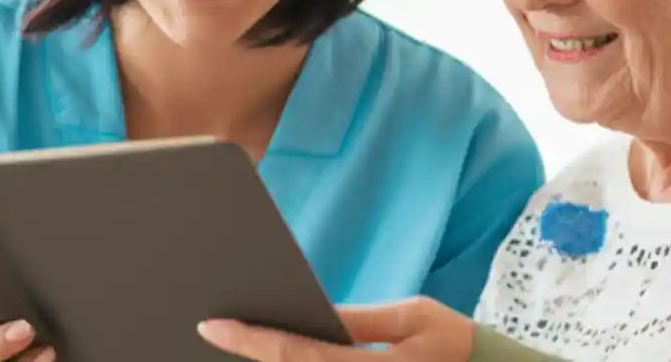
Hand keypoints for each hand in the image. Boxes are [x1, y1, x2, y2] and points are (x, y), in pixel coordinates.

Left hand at [197, 296, 473, 361]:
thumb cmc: (458, 345)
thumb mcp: (414, 318)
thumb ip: (359, 321)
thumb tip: (312, 312)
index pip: (296, 355)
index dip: (250, 340)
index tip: (211, 325)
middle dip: (250, 358)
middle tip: (211, 335)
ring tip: (234, 345)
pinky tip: (273, 356)